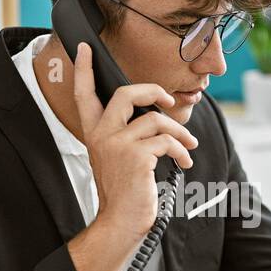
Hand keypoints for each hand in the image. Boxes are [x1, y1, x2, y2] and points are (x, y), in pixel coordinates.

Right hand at [72, 42, 198, 238]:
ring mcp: (118, 144)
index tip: (84, 48)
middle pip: (127, 94)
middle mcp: (102, 135)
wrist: (121, 222)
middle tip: (168, 101)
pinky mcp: (136, 156)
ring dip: (179, 133)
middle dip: (154, 91)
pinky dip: (181, 151)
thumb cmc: (123, 192)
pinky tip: (183, 162)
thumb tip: (155, 118)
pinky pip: (167, 141)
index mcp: (94, 133)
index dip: (83, 69)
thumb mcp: (115, 158)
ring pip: (157, 120)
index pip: (84, 94)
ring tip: (187, 146)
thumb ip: (125, 135)